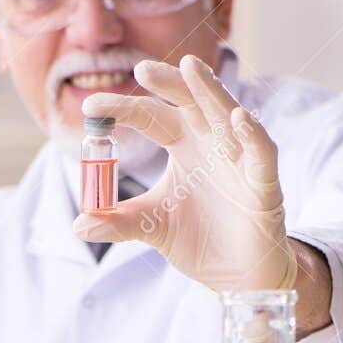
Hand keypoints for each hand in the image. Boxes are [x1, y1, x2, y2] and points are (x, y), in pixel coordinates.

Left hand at [72, 54, 297, 293]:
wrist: (237, 275)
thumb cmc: (200, 239)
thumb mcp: (151, 226)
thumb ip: (118, 222)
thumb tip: (78, 225)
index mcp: (183, 146)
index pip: (151, 115)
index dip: (123, 108)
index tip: (89, 106)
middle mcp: (211, 143)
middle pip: (189, 102)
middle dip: (169, 83)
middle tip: (141, 69)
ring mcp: (240, 160)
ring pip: (226, 116)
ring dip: (210, 92)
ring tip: (190, 68)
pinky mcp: (263, 184)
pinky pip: (261, 153)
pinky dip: (251, 135)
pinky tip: (238, 119)